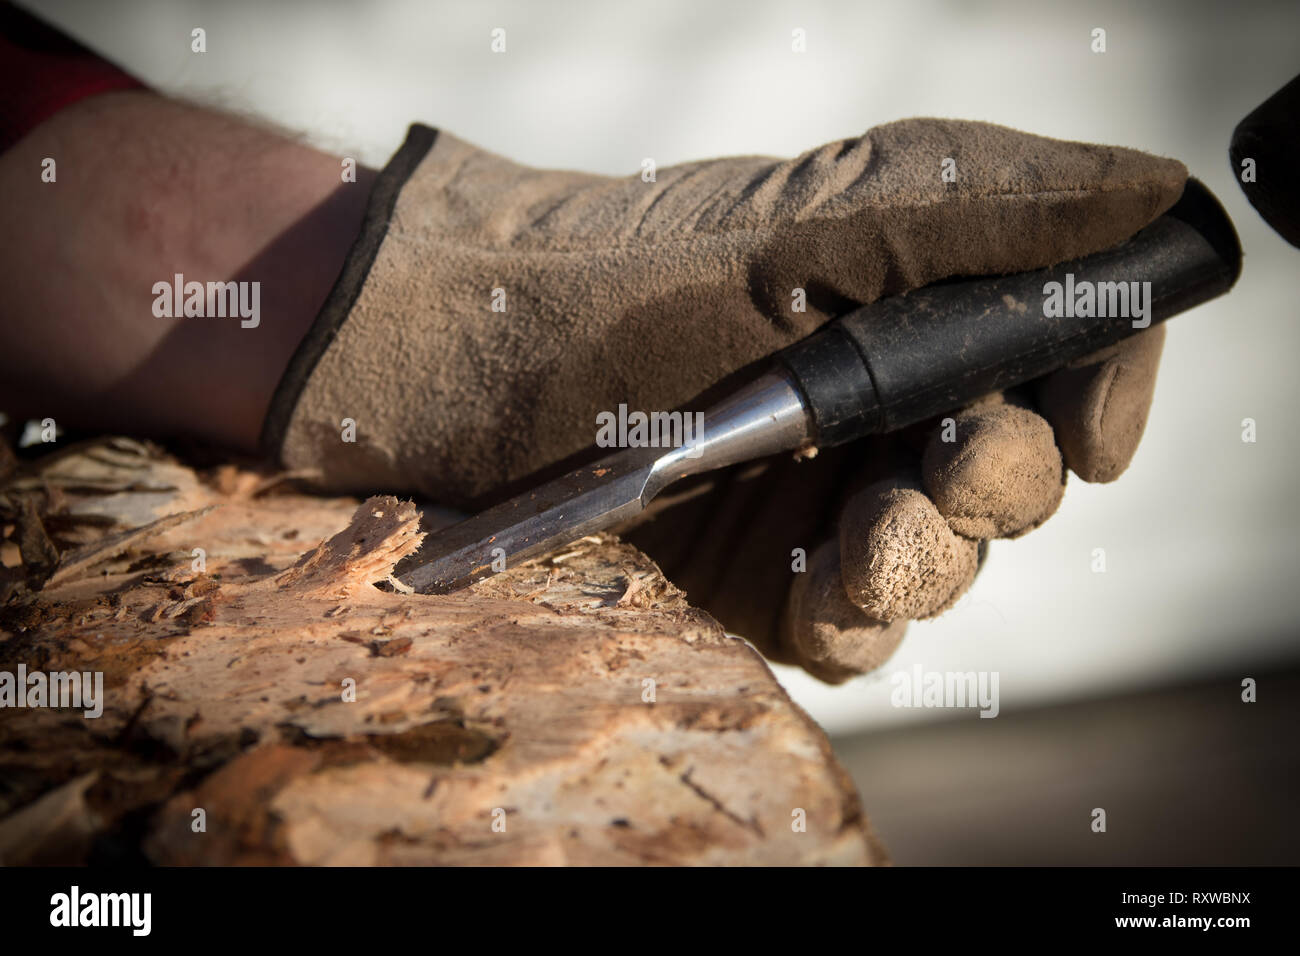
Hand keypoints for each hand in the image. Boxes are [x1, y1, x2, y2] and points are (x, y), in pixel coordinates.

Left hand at [270, 118, 1184, 678]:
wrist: (481, 358)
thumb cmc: (633, 273)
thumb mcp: (805, 224)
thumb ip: (971, 210)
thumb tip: (1145, 192)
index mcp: (914, 315)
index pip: (1064, 353)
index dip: (1101, 391)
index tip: (1090, 427)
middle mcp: (884, 413)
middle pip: (1018, 475)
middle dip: (1002, 479)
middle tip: (945, 460)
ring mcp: (828, 503)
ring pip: (950, 564)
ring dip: (933, 554)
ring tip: (868, 525)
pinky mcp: (768, 584)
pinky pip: (858, 631)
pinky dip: (857, 616)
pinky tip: (820, 577)